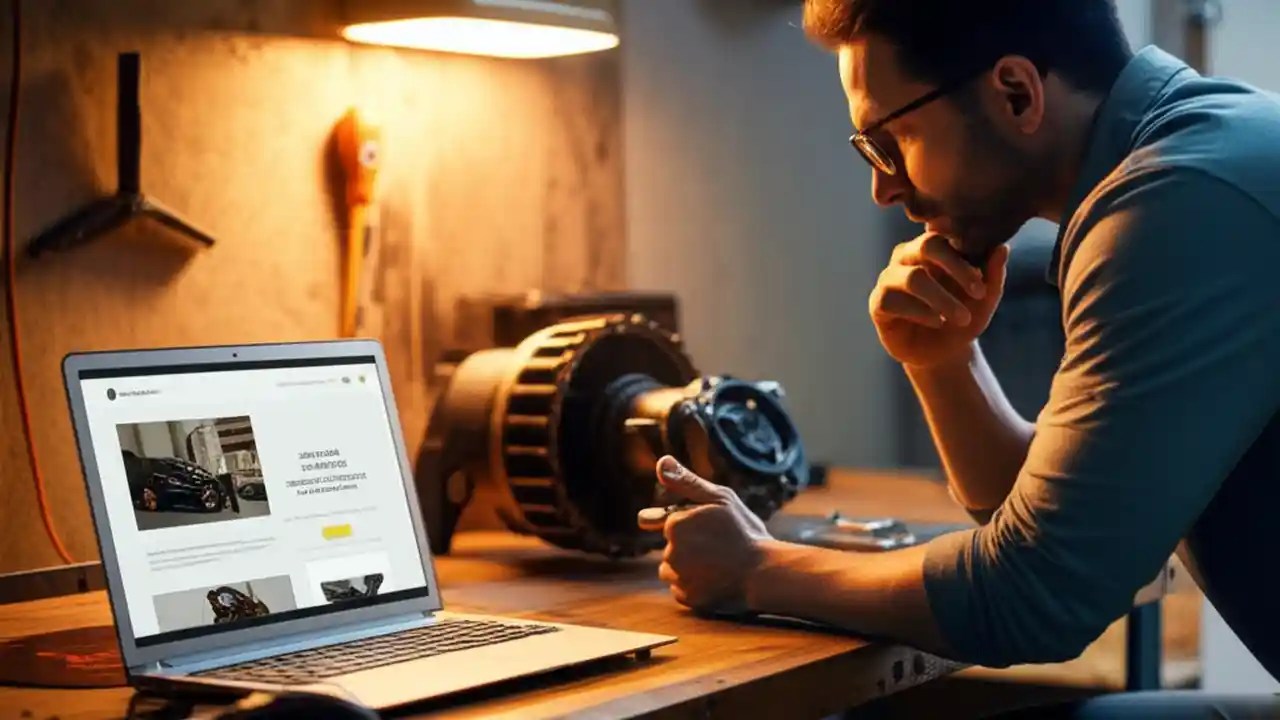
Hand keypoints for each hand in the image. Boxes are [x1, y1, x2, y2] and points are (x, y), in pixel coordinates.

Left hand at [637, 456, 772, 614]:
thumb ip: (686, 482)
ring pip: (673, 568)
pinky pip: (682, 588)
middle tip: (720, 545)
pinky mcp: (687, 599)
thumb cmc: (745, 532)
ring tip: (718, 563)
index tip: (709, 528)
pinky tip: (715, 579)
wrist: (765, 573)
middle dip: (689, 544)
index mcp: (676, 525)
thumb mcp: (720, 499)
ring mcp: (679, 578)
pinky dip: (694, 585)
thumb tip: (661, 462)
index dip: (690, 523)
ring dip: (688, 566)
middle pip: (672, 546)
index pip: (670, 522)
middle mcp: (671, 553)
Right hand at [869, 234, 1009, 367]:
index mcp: (932, 247)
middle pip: (926, 246)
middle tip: (978, 294)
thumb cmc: (962, 318)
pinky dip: (921, 312)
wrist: (942, 355)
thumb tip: (1001, 249)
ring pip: (913, 277)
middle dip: (955, 269)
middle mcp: (906, 256)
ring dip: (942, 299)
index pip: (944, 234)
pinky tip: (937, 322)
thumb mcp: (984, 301)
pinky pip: (894, 300)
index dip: (964, 255)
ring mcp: (889, 278)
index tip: (982, 283)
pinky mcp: (878, 303)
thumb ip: (993, 276)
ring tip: (962, 318)